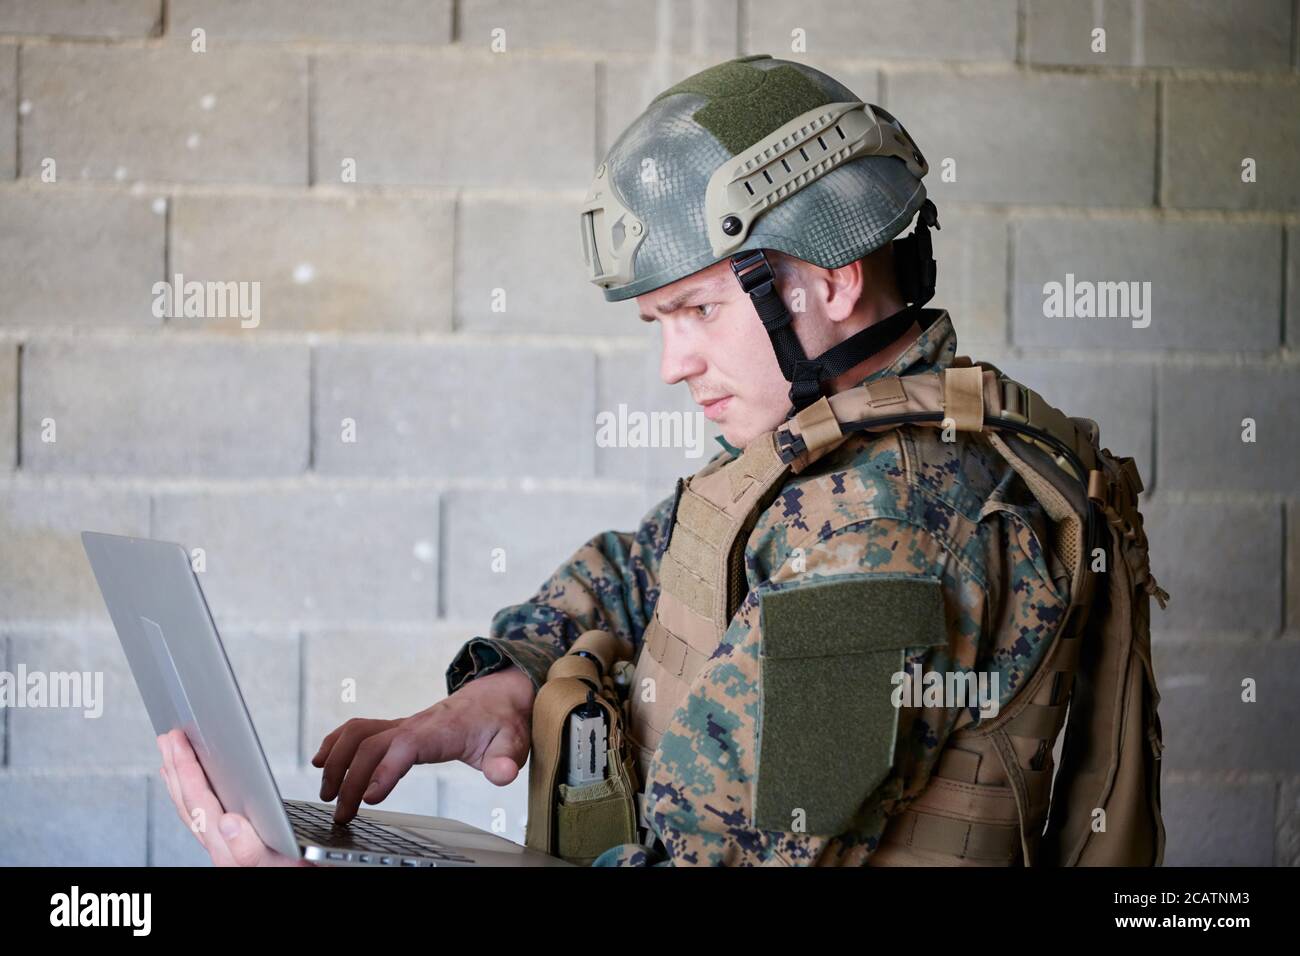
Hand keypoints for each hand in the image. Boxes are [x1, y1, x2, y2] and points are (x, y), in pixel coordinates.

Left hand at [157, 728, 312, 866]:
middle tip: (168, 737)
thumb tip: (227, 821)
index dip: (187, 769)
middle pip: (187, 803)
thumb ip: (250, 849)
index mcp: (228, 850)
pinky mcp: (227, 846)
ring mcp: (220, 847)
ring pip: (189, 809)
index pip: (199, 803)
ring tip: (170, 753)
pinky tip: (190, 784)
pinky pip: (198, 815)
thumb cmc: (297, 873)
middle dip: (176, 767)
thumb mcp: (285, 862)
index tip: (180, 741)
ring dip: (178, 777)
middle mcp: (218, 849)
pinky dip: (189, 793)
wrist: (300, 886)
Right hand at [313, 665, 535, 824]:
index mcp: (439, 730)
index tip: (369, 799)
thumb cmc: (502, 721)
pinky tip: (322, 761)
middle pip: (370, 743)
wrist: (498, 696)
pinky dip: (336, 743)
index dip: (384, 771)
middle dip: (350, 778)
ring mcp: (403, 725)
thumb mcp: (513, 742)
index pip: (403, 746)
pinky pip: (359, 730)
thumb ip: (505, 760)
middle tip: (342, 814)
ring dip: (336, 760)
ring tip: (327, 794)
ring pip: (357, 732)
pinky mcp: (398, 729)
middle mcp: (415, 724)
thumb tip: (503, 775)